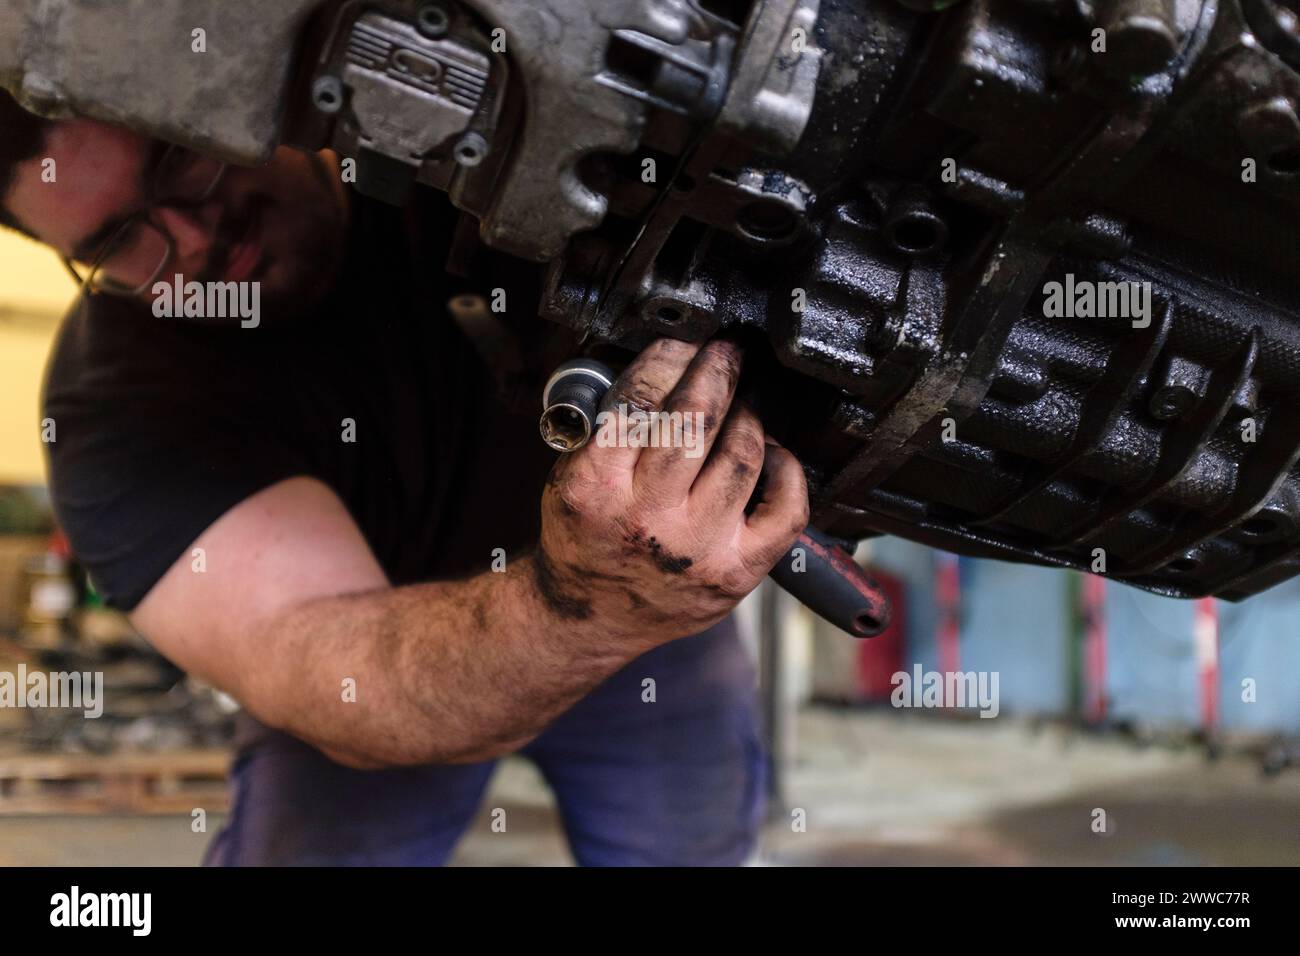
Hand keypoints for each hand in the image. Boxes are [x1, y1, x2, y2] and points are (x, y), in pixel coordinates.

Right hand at [532, 337, 809, 646]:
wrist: (591, 614)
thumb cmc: (584, 535)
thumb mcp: (566, 475)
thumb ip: (607, 424)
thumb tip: (663, 361)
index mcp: (595, 489)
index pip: (640, 401)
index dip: (667, 357)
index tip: (680, 343)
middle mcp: (649, 519)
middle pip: (697, 420)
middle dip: (717, 368)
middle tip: (724, 350)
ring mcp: (699, 548)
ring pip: (743, 453)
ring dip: (745, 414)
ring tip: (737, 404)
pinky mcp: (737, 571)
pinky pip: (786, 506)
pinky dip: (785, 467)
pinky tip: (767, 453)